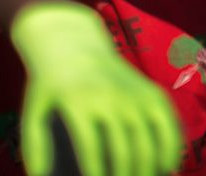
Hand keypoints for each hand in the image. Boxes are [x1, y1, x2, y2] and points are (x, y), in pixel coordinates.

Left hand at [10, 1, 182, 175]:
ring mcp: (135, 93)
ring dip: (147, 169)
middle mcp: (112, 96)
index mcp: (80, 102)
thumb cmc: (50, 85)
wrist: (72, 42)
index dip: (95, 172)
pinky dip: (171, 148)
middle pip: (124, 148)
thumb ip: (35, 147)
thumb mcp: (34, 111)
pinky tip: (167, 168)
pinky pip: (168, 124)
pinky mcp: (151, 92)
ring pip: (149, 140)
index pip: (91, 147)